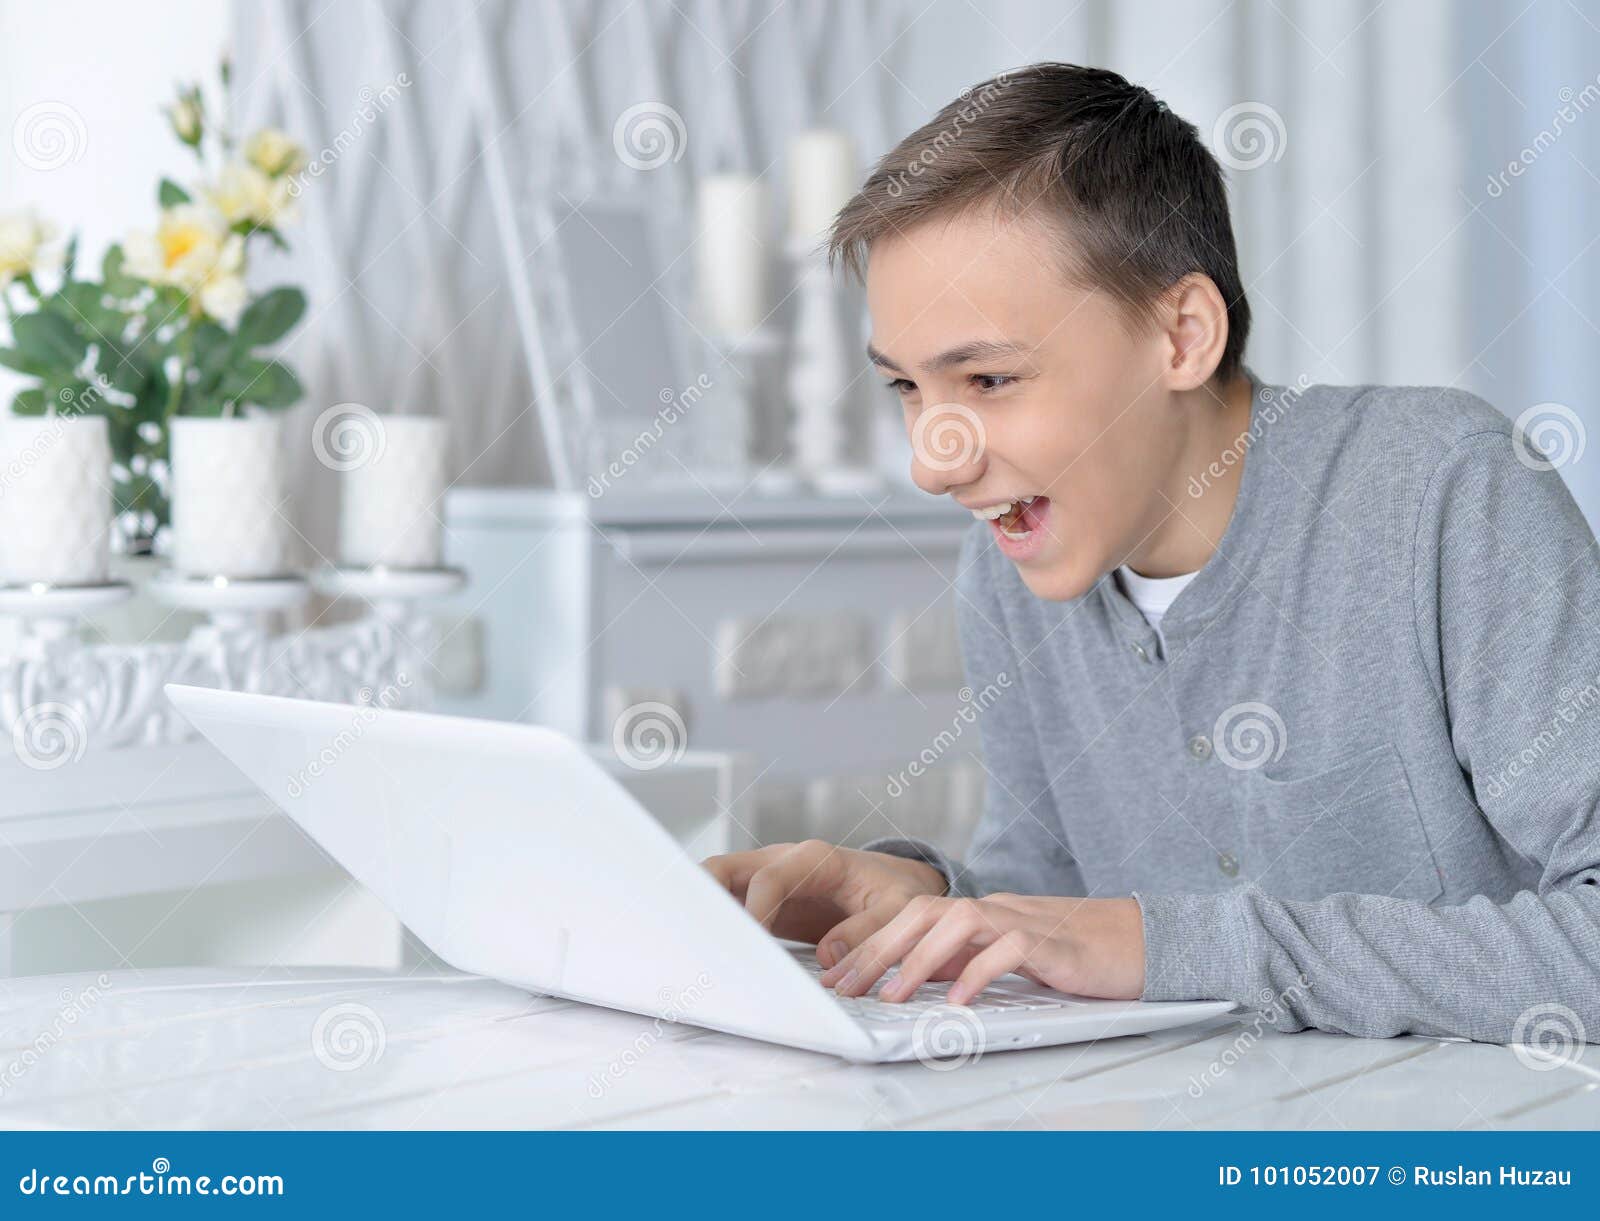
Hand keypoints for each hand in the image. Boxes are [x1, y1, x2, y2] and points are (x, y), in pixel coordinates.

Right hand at [701, 840, 946, 966]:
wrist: (892, 884)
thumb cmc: (894, 892)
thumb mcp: (900, 909)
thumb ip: (870, 930)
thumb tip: (830, 956)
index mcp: (816, 859)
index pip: (770, 879)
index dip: (755, 911)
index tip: (751, 946)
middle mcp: (783, 862)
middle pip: (725, 867)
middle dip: (703, 898)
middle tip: (697, 940)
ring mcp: (767, 879)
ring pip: (716, 882)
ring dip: (701, 910)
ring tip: (692, 948)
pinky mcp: (760, 900)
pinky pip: (726, 904)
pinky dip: (712, 922)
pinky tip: (707, 951)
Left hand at [818, 893, 1145, 1002]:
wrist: (1143, 942)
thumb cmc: (1076, 955)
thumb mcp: (1007, 959)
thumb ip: (964, 962)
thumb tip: (911, 980)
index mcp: (980, 914)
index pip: (912, 917)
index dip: (869, 943)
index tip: (835, 975)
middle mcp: (995, 910)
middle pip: (923, 911)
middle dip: (877, 949)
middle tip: (846, 988)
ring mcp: (1026, 921)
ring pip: (958, 921)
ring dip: (918, 960)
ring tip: (891, 997)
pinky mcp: (1057, 942)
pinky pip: (1010, 948)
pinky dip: (980, 972)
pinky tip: (959, 1000)